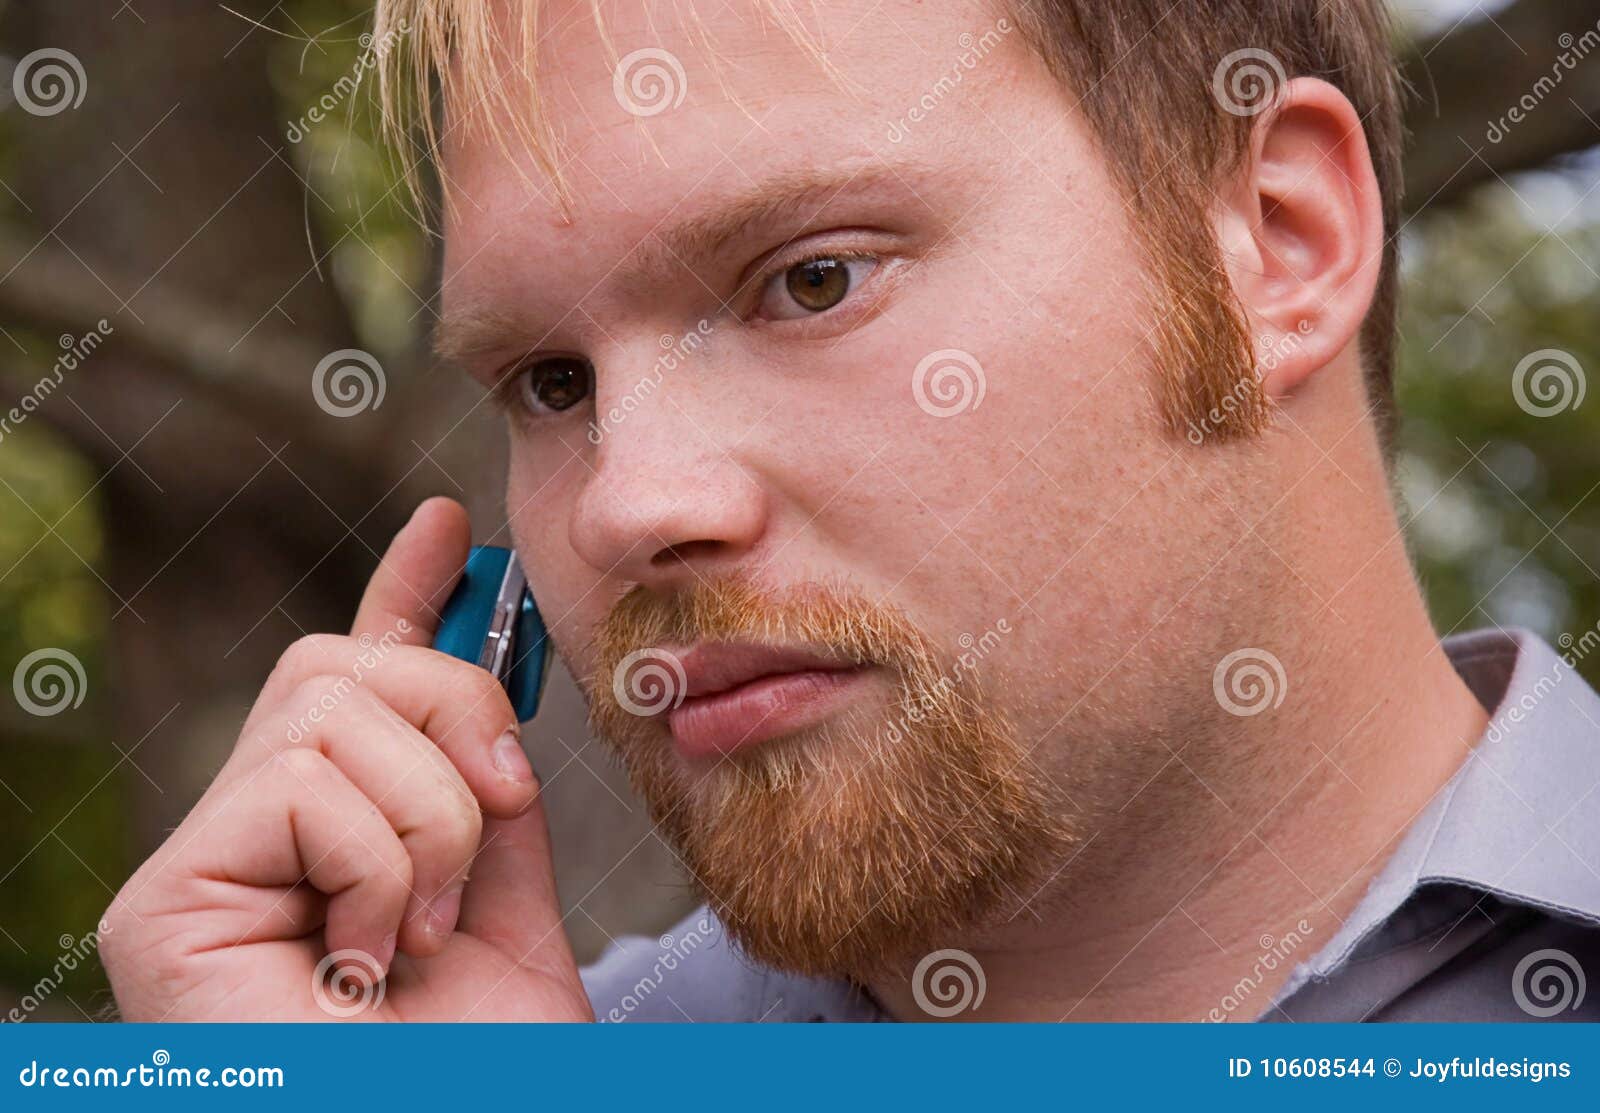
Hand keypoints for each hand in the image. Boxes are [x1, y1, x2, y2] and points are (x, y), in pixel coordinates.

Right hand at [101, 498, 592, 1020]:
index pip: (359, 679)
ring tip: (419, 930)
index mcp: (340, 830)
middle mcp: (250, 838)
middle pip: (341, 663)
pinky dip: (376, 859)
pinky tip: (367, 954)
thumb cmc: (478, 1056)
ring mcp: (198, 868)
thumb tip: (480, 649)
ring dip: (430, 815)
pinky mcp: (162, 901)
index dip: (405, 591)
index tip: (451, 523)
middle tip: (497, 816)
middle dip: (456, 716)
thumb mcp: (504, 893)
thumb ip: (481, 780)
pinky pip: (301, 782)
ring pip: (329, 708)